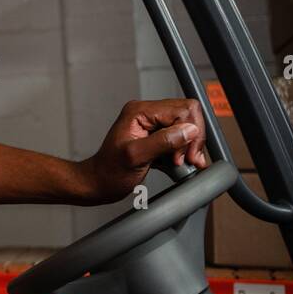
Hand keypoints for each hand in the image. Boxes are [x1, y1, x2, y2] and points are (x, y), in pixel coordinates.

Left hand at [80, 98, 209, 202]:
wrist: (99, 183)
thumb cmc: (109, 172)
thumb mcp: (135, 157)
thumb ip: (163, 141)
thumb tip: (189, 130)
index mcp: (139, 111)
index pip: (183, 110)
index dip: (190, 133)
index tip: (182, 156)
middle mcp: (147, 113)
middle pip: (189, 116)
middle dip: (192, 140)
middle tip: (184, 160)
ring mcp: (152, 124)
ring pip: (188, 128)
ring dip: (189, 148)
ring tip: (179, 164)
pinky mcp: (157, 136)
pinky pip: (181, 139)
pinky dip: (183, 153)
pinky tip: (176, 164)